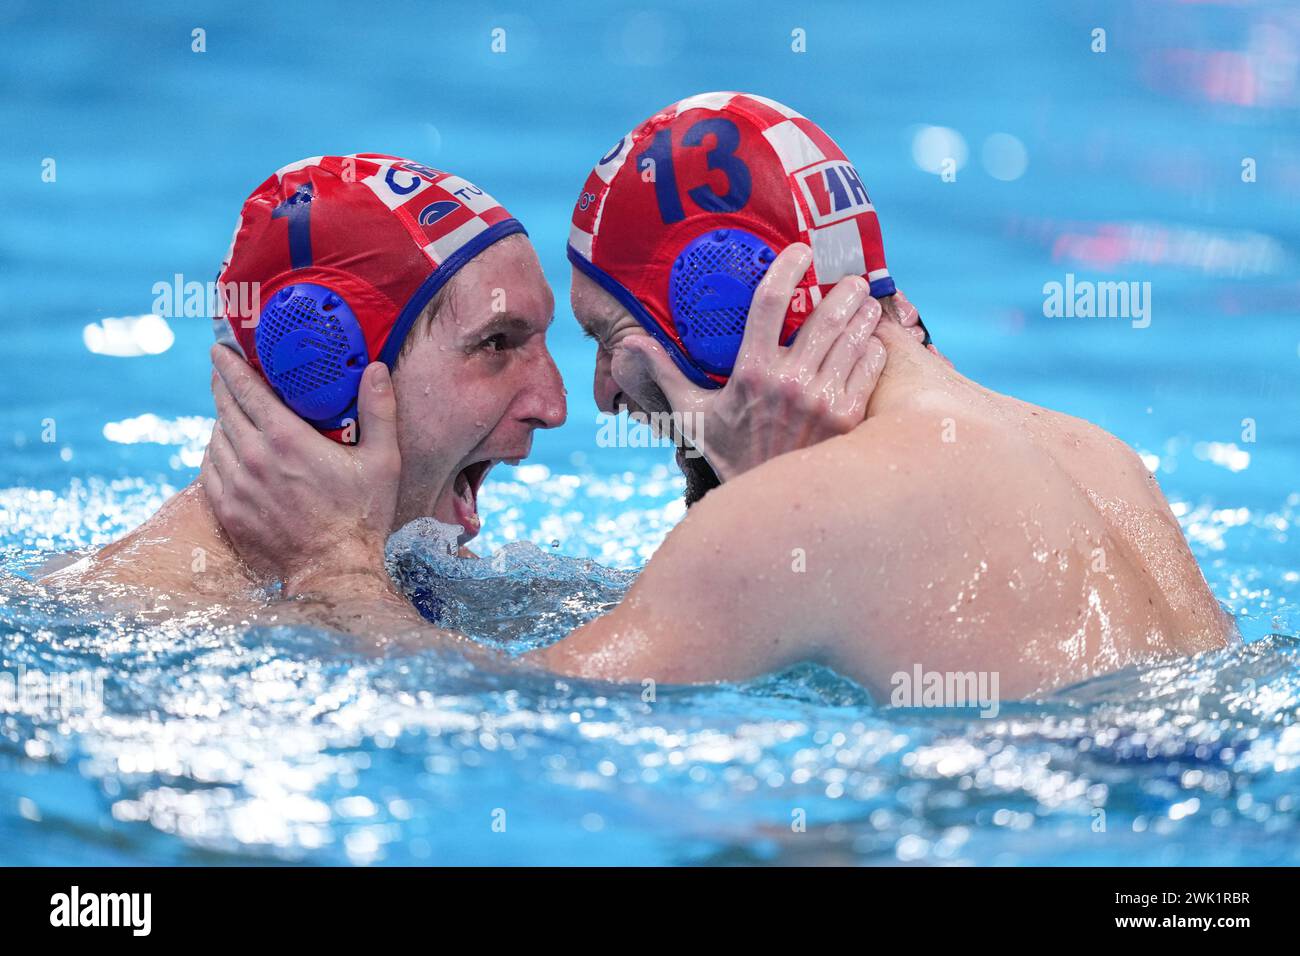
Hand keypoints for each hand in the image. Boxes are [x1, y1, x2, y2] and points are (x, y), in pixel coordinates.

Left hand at [201, 345, 400, 595]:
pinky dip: (215, 454)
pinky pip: (209, 470)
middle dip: (222, 386)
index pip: (245, 389)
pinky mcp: (227, 511)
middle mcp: (253, 458)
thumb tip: (374, 369)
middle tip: (224, 374)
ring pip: (214, 438)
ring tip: (232, 415)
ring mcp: (236, 486)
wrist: (335, 571)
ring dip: (221, 421)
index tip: (220, 349)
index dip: (229, 365)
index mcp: (287, 439)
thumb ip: (379, 410)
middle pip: (224, 409)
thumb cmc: (363, 516)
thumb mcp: (383, 460)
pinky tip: (227, 451)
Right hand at [613, 243, 893, 481]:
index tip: (801, 251)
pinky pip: (870, 369)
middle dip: (844, 290)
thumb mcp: (692, 414)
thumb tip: (629, 346)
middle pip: (824, 316)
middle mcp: (788, 383)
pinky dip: (874, 349)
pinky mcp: (848, 418)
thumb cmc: (730, 452)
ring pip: (852, 339)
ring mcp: (821, 400)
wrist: (768, 503)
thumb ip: (664, 376)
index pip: (768, 304)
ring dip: (864, 314)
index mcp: (750, 373)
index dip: (786, 269)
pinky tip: (873, 341)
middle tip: (851, 278)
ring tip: (866, 303)